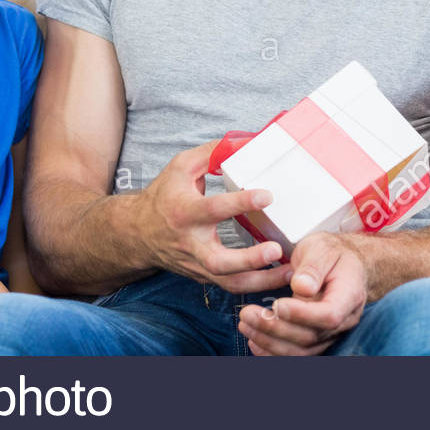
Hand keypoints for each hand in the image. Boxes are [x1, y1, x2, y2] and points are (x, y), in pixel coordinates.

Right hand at [139, 140, 293, 293]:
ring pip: (229, 283)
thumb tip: (245, 142)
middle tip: (276, 249)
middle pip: (219, 262)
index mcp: (185, 212)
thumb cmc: (164, 196)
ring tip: (291, 272)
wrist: (137, 233)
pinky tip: (280, 278)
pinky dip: (257, 286)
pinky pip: (232, 287)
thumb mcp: (181, 167)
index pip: (214, 209)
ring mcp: (198, 265)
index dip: (241, 203)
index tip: (267, 196)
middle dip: (249, 259)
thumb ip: (212, 153)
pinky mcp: (205, 277)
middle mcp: (191, 243)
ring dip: (261, 282)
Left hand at [237, 232, 366, 355]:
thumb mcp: (322, 248)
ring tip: (246, 325)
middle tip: (248, 313)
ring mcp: (330, 333)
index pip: (329, 315)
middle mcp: (344, 320)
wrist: (341, 261)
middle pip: (310, 336)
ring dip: (270, 341)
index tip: (276, 305)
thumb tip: (302, 286)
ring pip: (301, 349)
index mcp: (349, 295)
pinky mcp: (316, 338)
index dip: (302, 314)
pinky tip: (254, 341)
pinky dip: (273, 351)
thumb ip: (313, 267)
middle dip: (275, 328)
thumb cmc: (332, 252)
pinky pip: (296, 352)